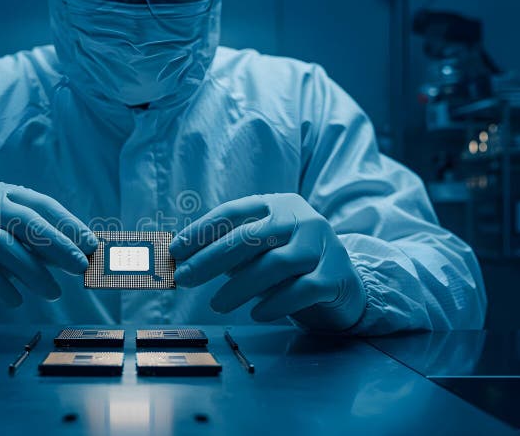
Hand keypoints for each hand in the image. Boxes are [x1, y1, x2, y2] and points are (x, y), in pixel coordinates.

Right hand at [0, 181, 97, 317]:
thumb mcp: (5, 246)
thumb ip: (35, 246)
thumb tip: (79, 257)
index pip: (39, 203)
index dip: (68, 224)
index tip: (91, 245)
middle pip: (23, 220)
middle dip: (57, 245)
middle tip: (80, 267)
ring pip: (2, 244)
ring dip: (33, 271)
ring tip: (53, 292)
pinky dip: (1, 285)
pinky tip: (16, 299)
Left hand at [170, 193, 364, 330]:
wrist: (344, 283)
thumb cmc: (290, 265)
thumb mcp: (260, 251)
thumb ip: (229, 252)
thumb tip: (185, 263)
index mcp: (278, 205)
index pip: (233, 212)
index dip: (201, 230)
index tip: (175, 250)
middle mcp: (301, 219)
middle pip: (251, 236)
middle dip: (211, 259)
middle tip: (185, 279)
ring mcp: (322, 245)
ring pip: (275, 263)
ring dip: (239, 286)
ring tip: (216, 304)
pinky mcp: (335, 275)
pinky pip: (302, 289)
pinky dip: (275, 303)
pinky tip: (256, 314)